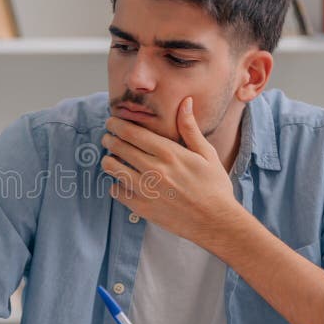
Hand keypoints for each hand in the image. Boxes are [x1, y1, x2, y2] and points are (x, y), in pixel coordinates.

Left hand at [101, 96, 240, 244]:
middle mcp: (154, 170)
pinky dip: (115, 185)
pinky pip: (117, 192)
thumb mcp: (206, 154)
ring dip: (108, 160)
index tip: (112, 122)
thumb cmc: (214, 186)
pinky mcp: (141, 208)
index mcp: (169, 153)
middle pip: (119, 148)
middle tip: (107, 137)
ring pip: (113, 169)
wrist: (216, 222)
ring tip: (110, 158)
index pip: (133, 133)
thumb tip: (186, 102)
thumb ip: (190, 128)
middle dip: (109, 139)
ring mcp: (146, 190)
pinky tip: (121, 182)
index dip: (117, 125)